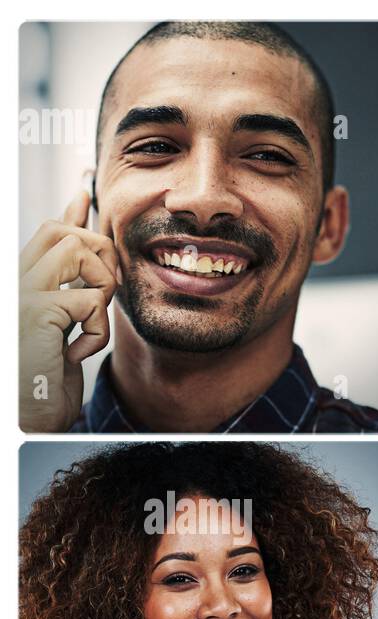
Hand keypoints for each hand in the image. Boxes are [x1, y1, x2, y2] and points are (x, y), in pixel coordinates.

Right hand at [19, 188, 119, 430]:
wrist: (30, 418)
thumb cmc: (48, 384)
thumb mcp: (66, 335)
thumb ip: (78, 301)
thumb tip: (100, 274)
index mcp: (23, 283)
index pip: (50, 234)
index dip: (72, 210)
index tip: (85, 186)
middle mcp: (17, 281)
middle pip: (64, 230)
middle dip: (99, 253)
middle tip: (105, 293)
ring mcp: (22, 292)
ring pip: (79, 250)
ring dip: (100, 289)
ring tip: (86, 326)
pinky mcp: (35, 310)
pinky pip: (89, 301)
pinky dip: (95, 331)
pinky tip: (76, 354)